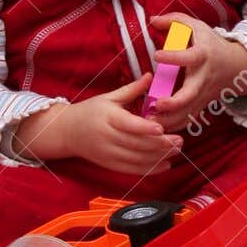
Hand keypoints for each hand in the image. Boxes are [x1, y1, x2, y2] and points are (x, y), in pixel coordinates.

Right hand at [13, 76, 182, 174]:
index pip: (128, 125)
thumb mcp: (109, 97)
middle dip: (160, 144)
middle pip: (136, 144)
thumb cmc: (90, 111)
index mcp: (107, 118)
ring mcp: (108, 154)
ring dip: (159, 157)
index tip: (162, 128)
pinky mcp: (110, 165)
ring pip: (137, 159)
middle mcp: (107, 138)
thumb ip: (132, 89)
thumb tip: (151, 76)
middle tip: (179, 140)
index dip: (145, 128)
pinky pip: (133, 170)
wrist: (66, 132)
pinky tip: (166, 164)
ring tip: (177, 150)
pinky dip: (150, 169)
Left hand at [145, 15, 246, 130]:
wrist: (236, 66)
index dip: (174, 57)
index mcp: (202, 56)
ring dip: (170, 119)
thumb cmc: (211, 43)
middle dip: (174, 102)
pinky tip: (160, 127)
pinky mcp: (202, 105)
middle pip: (191, 94)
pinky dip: (176, 125)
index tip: (157, 55)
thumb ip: (174, 20)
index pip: (190, 57)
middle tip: (157, 104)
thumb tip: (152, 19)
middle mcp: (203, 77)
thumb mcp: (196, 26)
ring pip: (188, 112)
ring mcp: (204, 94)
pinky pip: (190, 119)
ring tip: (150, 121)